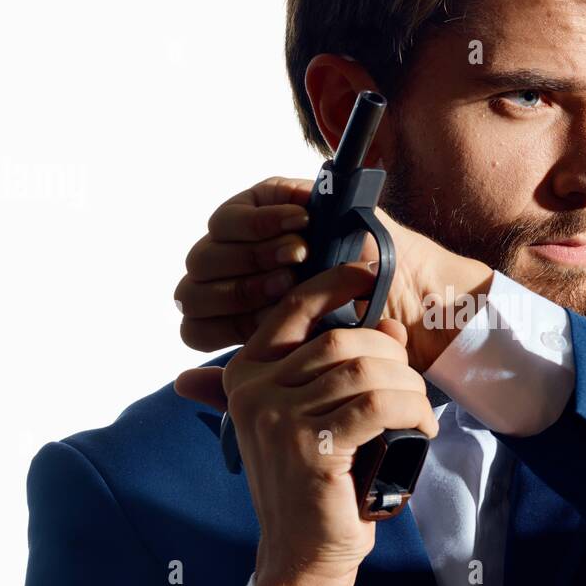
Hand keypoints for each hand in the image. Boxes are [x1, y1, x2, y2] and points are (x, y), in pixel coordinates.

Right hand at [173, 261, 440, 585]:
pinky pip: (378, 405)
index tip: (371, 276)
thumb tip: (386, 324)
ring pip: (364, 371)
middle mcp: (253, 392)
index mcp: (244, 376)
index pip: (293, 310)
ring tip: (419, 411)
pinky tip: (421, 427)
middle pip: (341, 341)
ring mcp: (278, 420)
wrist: (301, 555)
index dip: (336, 284)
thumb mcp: (312, 417)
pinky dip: (411, 410)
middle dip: (389, 355)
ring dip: (407, 386)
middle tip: (410, 384)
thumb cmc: (313, 484)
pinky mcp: (312, 448)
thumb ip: (334, 369)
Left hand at [174, 176, 491, 370]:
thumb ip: (243, 381)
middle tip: (286, 286)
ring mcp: (246, 240)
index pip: (194, 323)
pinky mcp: (266, 201)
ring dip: (254, 252)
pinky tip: (302, 223)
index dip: (224, 322)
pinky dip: (268, 215)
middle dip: (240, 288)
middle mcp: (231, 280)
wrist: (405, 296)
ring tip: (298, 254)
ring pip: (211, 246)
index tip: (265, 322)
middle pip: (196, 284)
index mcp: (231, 322)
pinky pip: (244, 206)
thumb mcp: (302, 368)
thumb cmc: (358, 339)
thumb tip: (180, 384)